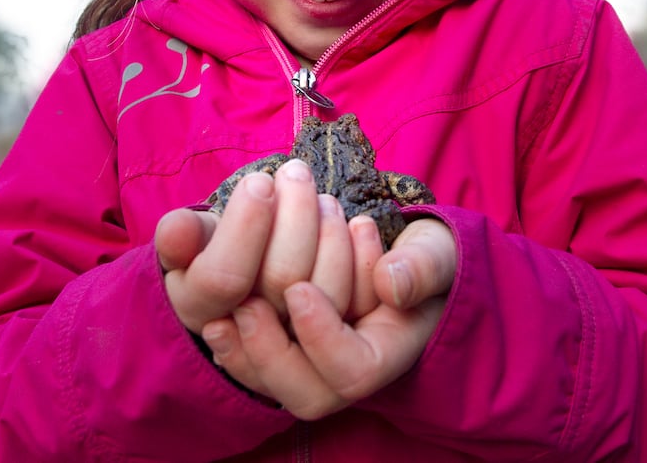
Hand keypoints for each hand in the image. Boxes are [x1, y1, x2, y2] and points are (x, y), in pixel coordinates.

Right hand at [157, 161, 355, 332]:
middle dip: (296, 217)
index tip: (260, 182)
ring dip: (332, 236)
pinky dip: (366, 259)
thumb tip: (176, 228)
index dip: (243, 229)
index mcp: (202, 309)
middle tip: (296, 171)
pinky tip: (359, 226)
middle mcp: (251, 341)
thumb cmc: (232, 253)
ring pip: (328, 296)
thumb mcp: (200, 240)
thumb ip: (183, 235)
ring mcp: (302, 353)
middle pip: (281, 282)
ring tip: (327, 200)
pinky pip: (365, 307)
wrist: (277, 285)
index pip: (221, 279)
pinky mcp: (350, 351)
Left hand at [199, 217, 455, 419]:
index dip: (323, 338)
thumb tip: (391, 284)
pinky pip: (249, 366)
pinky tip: (212, 315)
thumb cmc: (417, 256)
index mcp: (388, 352)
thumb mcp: (434, 252)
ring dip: (246, 344)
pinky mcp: (277, 349)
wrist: (383, 249)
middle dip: (271, 353)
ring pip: (270, 386)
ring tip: (233, 299)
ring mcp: (308, 366)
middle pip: (304, 397)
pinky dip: (230, 342)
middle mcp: (344, 373)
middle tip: (247, 305)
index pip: (354, 371)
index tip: (298, 291)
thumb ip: (423, 266)